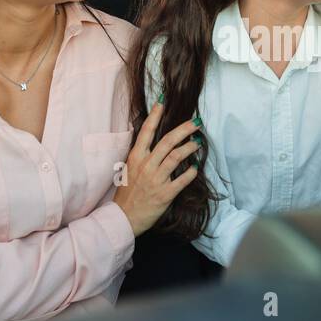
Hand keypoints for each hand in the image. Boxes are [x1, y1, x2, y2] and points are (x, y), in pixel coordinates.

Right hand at [113, 104, 200, 236]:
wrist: (123, 218)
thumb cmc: (126, 194)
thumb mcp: (129, 170)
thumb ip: (141, 157)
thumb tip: (153, 143)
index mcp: (135, 157)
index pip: (146, 132)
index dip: (155, 116)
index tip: (163, 102)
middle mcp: (146, 165)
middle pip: (167, 141)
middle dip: (184, 129)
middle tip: (196, 122)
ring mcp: (156, 179)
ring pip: (176, 157)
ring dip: (189, 148)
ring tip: (198, 142)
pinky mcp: (165, 194)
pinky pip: (181, 180)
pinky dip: (190, 173)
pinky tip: (196, 168)